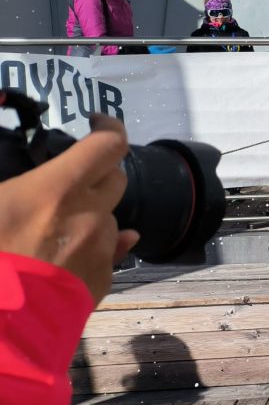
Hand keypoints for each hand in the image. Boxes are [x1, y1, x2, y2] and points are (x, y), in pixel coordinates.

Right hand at [0, 114, 137, 303]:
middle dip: (97, 175)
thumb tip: (36, 185)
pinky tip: (58, 263)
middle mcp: (90, 215)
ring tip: (49, 235)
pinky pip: (106, 254)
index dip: (109, 128)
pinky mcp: (103, 280)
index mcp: (58, 190)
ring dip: (89, 218)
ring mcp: (100, 249)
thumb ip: (17, 188)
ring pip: (107, 220)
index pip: (107, 146)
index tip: (98, 124)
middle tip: (68, 184)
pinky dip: (89, 251)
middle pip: (115, 179)